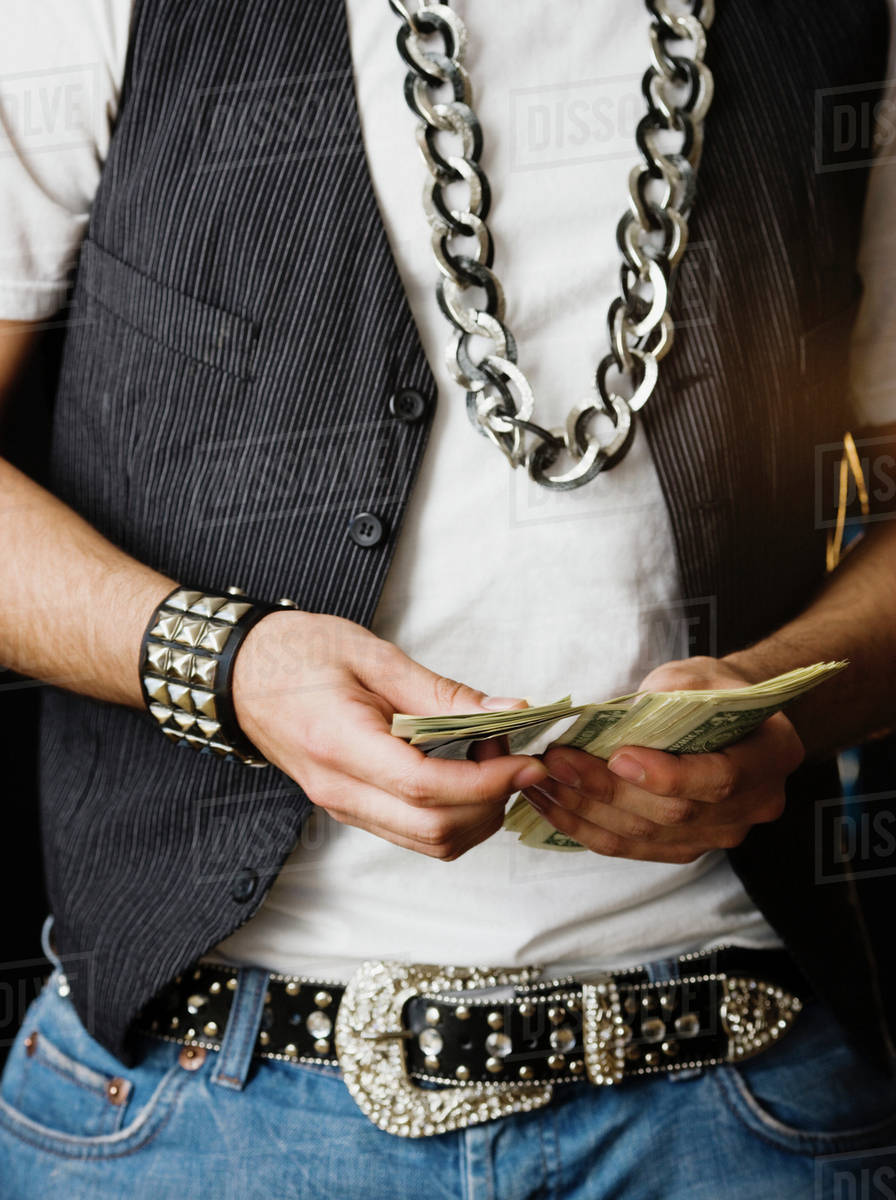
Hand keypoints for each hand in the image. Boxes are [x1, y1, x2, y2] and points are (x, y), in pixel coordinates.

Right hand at [231, 611, 546, 859]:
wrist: (238, 673)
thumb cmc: (297, 653)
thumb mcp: (373, 656)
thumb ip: (440, 693)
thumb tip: (505, 714)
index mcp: (340, 745)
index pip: (427, 788)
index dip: (487, 781)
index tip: (526, 760)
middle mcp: (339, 790)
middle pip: (434, 830)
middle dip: (490, 802)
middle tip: (511, 755)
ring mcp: (342, 806)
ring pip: (427, 841)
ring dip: (474, 814)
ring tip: (488, 760)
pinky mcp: (349, 807)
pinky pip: (410, 831)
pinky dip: (450, 814)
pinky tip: (463, 773)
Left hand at [522, 656, 804, 863]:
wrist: (733, 718)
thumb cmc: (715, 689)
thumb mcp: (700, 673)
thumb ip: (670, 692)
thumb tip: (618, 718)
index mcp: (771, 755)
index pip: (720, 778)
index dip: (666, 775)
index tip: (617, 756)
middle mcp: (755, 804)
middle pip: (674, 813)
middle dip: (607, 789)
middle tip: (557, 761)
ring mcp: (721, 834)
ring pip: (646, 836)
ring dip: (587, 810)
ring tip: (542, 781)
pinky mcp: (686, 847)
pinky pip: (633, 848)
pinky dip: (587, 828)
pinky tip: (553, 804)